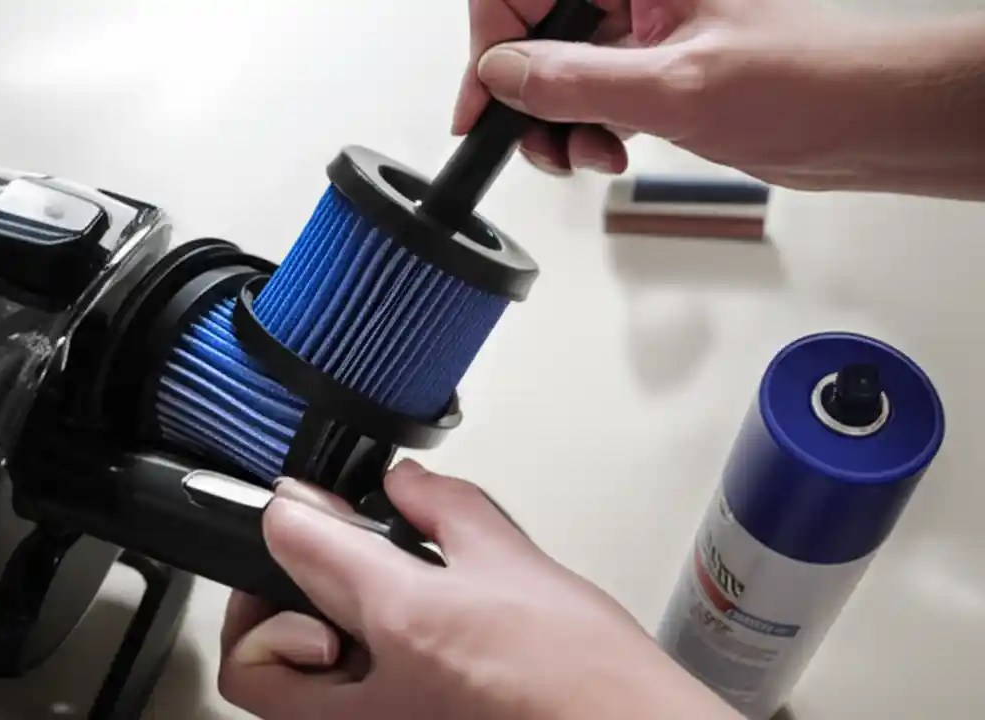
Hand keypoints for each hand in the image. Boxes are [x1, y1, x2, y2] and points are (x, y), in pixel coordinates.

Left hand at [218, 460, 739, 719]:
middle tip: (296, 585)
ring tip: (346, 628)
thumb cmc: (591, 674)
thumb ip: (445, 510)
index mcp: (403, 625)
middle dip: (259, 614)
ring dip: (295, 657)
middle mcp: (375, 699)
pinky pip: (337, 716)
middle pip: (248, 663)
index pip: (295, 547)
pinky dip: (340, 683)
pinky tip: (389, 657)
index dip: (287, 510)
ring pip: (284, 703)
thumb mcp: (516, 559)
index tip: (295, 504)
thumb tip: (403, 485)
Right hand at [454, 0, 984, 197]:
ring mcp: (643, 29)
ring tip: (583, 152)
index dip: (493, 40)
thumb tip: (503, 74)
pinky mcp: (653, 66)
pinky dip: (585, 130)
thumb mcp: (674, 89)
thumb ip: (575, 80)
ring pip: (557, 68)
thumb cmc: (810, 81)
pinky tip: (608, 150)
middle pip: (536, 29)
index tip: (484, 95)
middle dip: (525, 93)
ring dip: (556, 121)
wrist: (867, 121)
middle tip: (532, 137)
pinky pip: (589, 93)